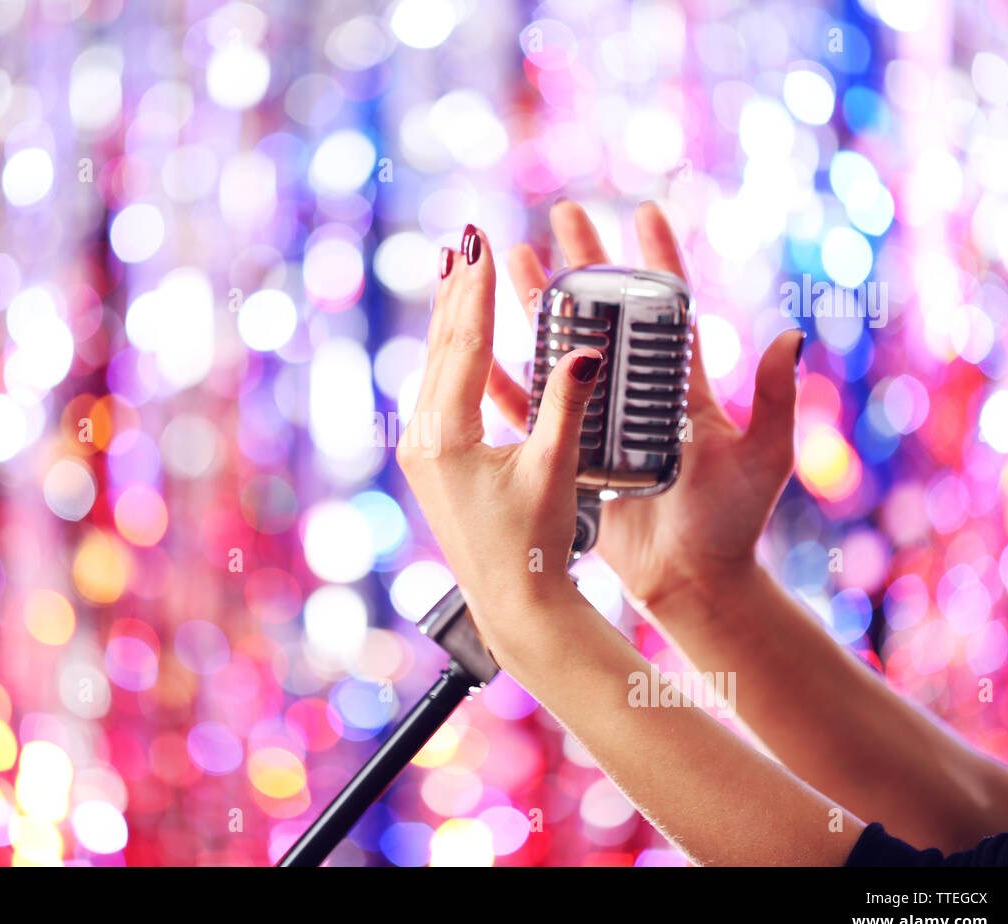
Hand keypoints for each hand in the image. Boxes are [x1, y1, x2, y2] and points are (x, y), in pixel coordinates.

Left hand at [397, 225, 601, 655]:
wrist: (511, 601)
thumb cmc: (536, 542)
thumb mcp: (556, 470)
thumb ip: (567, 407)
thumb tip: (586, 350)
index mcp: (448, 436)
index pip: (465, 346)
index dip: (476, 291)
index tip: (479, 243)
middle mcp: (423, 438)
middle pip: (443, 348)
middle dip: (457, 290)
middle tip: (465, 237)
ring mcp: (420, 450)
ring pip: (434, 367)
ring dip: (451, 317)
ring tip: (456, 269)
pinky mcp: (429, 461)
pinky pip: (437, 390)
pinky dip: (451, 354)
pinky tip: (457, 336)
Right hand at [484, 201, 803, 610]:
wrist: (692, 580)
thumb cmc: (733, 521)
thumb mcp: (764, 457)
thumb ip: (773, 401)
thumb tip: (790, 335)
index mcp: (681, 387)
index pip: (669, 309)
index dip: (659, 259)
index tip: (644, 210)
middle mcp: (636, 394)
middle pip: (604, 313)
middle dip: (583, 263)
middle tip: (562, 215)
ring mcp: (598, 420)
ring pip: (560, 349)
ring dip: (536, 305)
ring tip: (510, 261)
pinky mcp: (568, 453)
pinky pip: (531, 412)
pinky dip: (505, 382)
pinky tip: (479, 352)